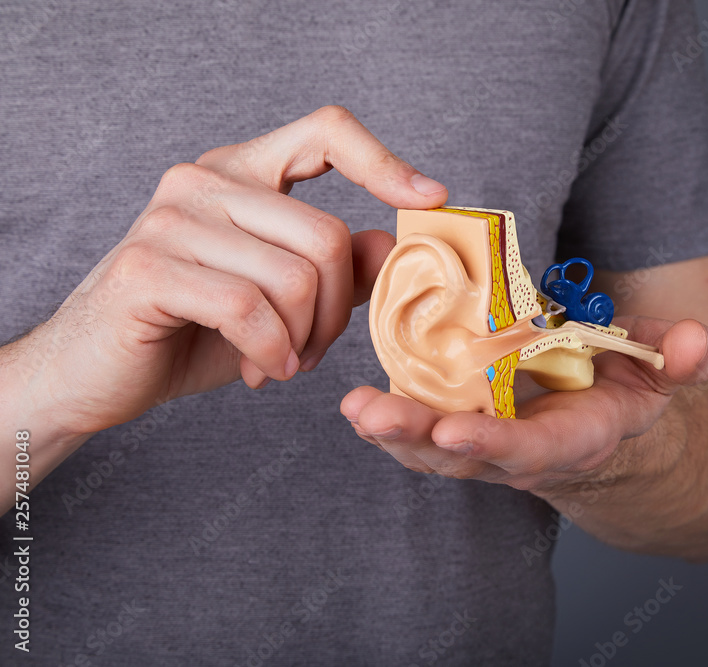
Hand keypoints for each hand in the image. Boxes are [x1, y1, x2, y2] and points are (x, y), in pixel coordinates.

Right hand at [10, 106, 447, 436]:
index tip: (431, 199)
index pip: (325, 132)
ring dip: (303, 341)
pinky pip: (249, 308)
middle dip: (338, 312)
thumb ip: (337, 271)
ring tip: (281, 363)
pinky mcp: (149, 267)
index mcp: (241, 172)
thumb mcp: (281, 301)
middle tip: (313, 351)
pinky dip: (269, 351)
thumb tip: (394, 245)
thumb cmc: (192, 331)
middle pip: (328, 236)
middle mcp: (205, 179)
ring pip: (295, 277)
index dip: (385, 162)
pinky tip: (259, 371)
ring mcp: (172, 218)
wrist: (96, 373)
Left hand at [340, 317, 707, 497]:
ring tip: (351, 407)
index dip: (494, 445)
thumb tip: (702, 344)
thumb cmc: (628, 395)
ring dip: (391, 430)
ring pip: (432, 450)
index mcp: (573, 439)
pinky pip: (423, 429)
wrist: (605, 426)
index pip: (532, 450)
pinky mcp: (465, 426)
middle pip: (464, 456)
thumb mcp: (663, 375)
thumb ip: (681, 360)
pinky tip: (357, 399)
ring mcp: (488, 445)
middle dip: (416, 438)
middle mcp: (523, 452)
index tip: (453, 432)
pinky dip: (390, 419)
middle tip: (369, 415)